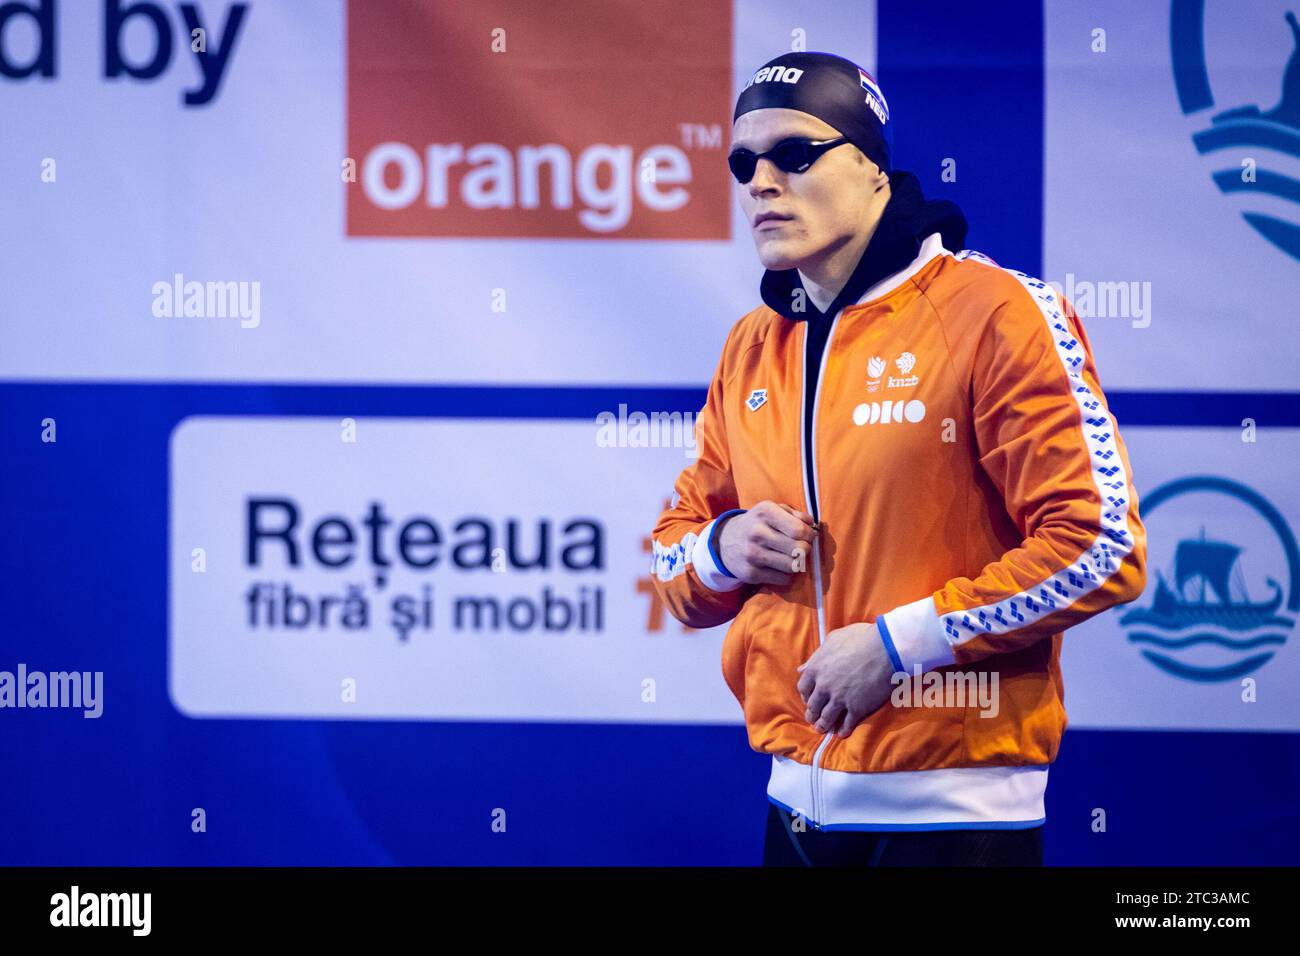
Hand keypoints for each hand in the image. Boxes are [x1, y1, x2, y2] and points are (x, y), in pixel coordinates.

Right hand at [717, 501, 817, 586]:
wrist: (725, 541)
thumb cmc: (758, 524)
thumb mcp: (773, 510)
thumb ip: (795, 514)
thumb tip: (812, 526)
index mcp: (765, 512)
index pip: (799, 530)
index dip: (809, 535)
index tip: (807, 535)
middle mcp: (756, 532)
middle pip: (799, 549)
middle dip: (805, 549)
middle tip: (801, 547)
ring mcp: (752, 554)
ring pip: (793, 566)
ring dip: (797, 563)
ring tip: (791, 556)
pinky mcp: (750, 574)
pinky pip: (783, 579)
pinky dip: (786, 574)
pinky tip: (779, 565)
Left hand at [796, 622, 895, 737]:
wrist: (886, 648)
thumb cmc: (861, 638)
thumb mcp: (833, 640)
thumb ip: (816, 656)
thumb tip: (802, 668)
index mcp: (816, 668)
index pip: (803, 688)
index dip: (805, 696)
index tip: (809, 700)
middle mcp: (824, 686)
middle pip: (813, 706)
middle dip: (812, 714)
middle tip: (813, 718)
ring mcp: (840, 699)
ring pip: (826, 718)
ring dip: (823, 725)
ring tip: (823, 729)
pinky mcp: (857, 708)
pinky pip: (846, 724)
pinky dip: (843, 730)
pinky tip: (842, 733)